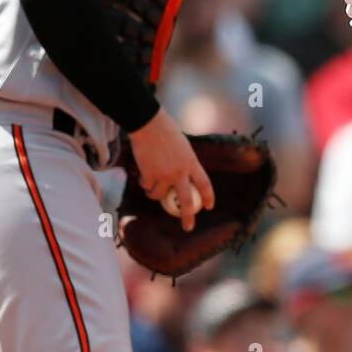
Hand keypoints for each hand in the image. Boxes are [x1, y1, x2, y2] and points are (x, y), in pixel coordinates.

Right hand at [127, 108, 214, 230]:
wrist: (148, 124)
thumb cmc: (165, 131)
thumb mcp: (182, 147)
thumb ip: (184, 162)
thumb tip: (184, 175)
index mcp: (192, 162)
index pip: (204, 183)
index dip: (208, 196)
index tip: (209, 207)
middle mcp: (180, 172)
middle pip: (186, 201)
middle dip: (188, 217)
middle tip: (188, 228)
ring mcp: (164, 175)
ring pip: (158, 196)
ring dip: (154, 193)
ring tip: (150, 186)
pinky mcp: (149, 175)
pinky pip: (147, 186)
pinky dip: (144, 183)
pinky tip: (143, 173)